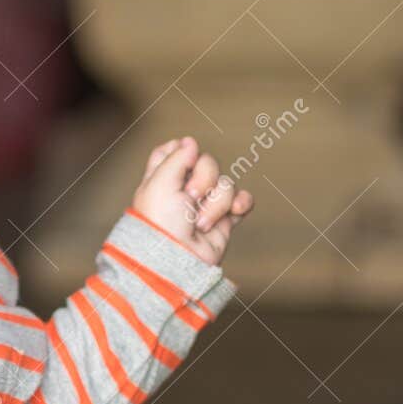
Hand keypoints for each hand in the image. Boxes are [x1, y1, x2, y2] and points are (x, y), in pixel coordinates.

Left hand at [130, 136, 253, 266]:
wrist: (176, 262)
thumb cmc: (160, 224)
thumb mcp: (160, 183)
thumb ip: (176, 157)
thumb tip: (190, 141)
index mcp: (161, 179)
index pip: (173, 151)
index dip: (181, 150)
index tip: (182, 159)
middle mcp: (183, 190)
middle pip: (206, 162)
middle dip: (204, 178)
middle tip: (190, 198)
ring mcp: (205, 205)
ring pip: (225, 183)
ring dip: (216, 202)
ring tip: (200, 224)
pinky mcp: (224, 220)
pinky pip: (242, 201)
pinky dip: (241, 204)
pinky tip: (235, 213)